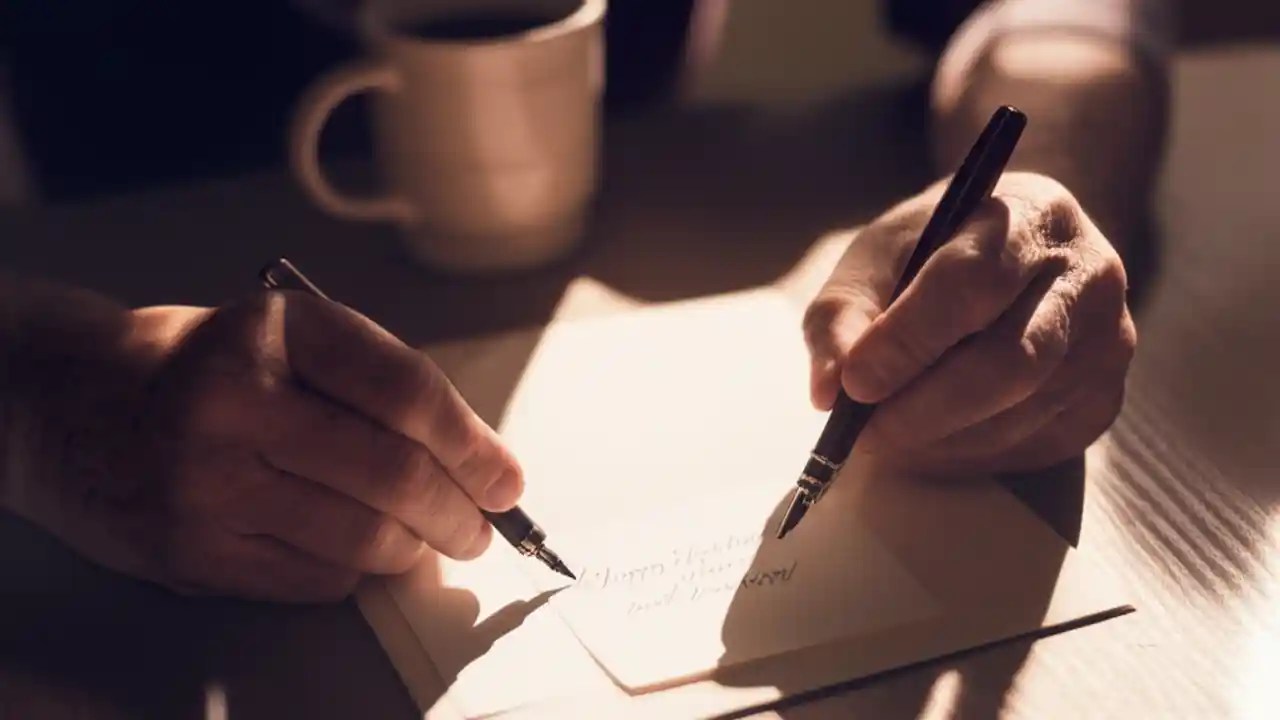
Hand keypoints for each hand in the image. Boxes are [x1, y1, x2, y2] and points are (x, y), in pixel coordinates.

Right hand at [30, 291, 522, 601]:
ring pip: (361, 539)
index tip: (507, 480)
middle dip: (459, 512)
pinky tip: (357, 550)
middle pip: (394, 476)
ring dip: (416, 548)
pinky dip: (356, 571)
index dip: (474, 446)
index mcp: (277, 333)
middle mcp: (236, 404)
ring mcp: (208, 484)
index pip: (409, 395)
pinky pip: (315, 579)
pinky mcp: (190, 552)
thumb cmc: (206, 366)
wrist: (73, 405)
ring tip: (429, 540)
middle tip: (481, 527)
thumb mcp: (292, 337)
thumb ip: (380, 384)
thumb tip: (477, 462)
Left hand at [803, 172, 1135, 473]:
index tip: (854, 383)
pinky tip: (933, 440)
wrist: (1019, 252)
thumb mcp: (878, 257)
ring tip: (888, 436)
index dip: (908, 341)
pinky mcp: (1106, 398)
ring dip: (943, 439)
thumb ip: (842, 316)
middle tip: (865, 433)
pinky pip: (1037, 444)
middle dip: (926, 407)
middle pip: (1010, 361)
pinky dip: (972, 455)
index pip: (971, 283)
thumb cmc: (935, 251)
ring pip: (1023, 412)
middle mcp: (1089, 275)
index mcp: (1029, 214)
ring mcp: (1110, 340)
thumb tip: (828, 391)